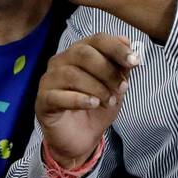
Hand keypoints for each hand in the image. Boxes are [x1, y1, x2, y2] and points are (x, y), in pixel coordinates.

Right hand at [37, 34, 138, 167]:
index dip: (116, 48)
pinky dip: (79, 99)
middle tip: (121, 88)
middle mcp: (61, 61)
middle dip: (107, 70)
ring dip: (96, 88)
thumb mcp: (115, 86)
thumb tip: (128, 44)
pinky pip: (59, 96)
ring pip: (72, 74)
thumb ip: (121, 67)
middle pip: (83, 53)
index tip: (134, 62)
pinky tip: (93, 104)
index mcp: (79, 52)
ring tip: (109, 102)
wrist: (82, 138)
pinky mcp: (43, 101)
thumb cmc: (96, 107)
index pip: (97, 39)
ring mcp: (49, 81)